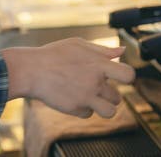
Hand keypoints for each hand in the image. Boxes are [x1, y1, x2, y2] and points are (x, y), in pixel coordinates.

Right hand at [2, 38, 135, 117]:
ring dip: (104, 106)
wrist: (32, 70)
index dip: (128, 77)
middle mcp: (95, 82)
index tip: (120, 77)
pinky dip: (84, 109)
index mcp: (99, 64)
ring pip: (110, 112)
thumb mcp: (79, 45)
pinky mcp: (74, 109)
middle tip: (99, 88)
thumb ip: (103, 50)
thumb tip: (121, 50)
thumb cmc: (55, 54)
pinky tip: (76, 99)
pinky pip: (88, 114)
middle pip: (118, 97)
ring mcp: (85, 97)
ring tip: (95, 99)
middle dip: (111, 94)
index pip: (128, 75)